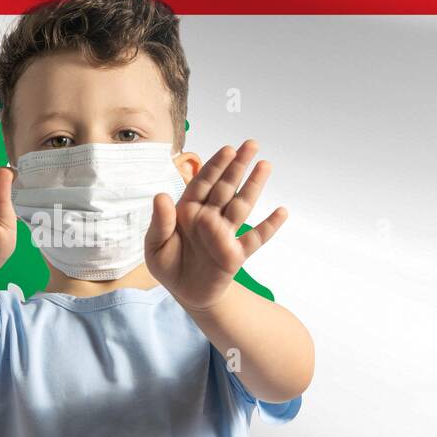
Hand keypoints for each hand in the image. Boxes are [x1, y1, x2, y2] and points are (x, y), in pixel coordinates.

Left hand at [144, 139, 286, 311]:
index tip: (227, 149)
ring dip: (254, 186)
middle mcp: (209, 217)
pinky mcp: (235, 254)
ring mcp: (225, 234)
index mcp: (188, 210)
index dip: (215, 166)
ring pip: (241, 206)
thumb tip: (161, 196)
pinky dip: (268, 226)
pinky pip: (254, 238)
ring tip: (265, 165)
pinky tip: (282, 212)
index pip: (203, 183)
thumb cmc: (168, 264)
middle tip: (251, 144)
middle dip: (238, 166)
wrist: (184, 292)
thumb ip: (160, 222)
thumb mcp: (155, 246)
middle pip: (226, 187)